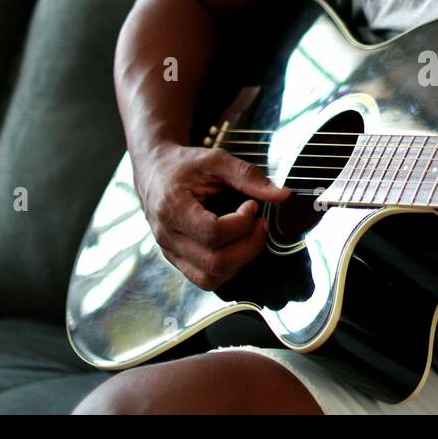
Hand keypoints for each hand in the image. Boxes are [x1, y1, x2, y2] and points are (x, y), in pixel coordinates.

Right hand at [134, 143, 290, 290]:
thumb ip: (248, 176)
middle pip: (215, 262)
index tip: (252, 206)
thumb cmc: (183, 165)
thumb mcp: (215, 160)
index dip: (242, 223)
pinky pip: (206, 278)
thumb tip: (283, 195)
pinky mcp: (177, 260)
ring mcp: (170, 252)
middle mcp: (167, 236)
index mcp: (171, 208)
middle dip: (249, 246)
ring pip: (211, 278)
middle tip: (261, 224)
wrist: (155, 171)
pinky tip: (237, 246)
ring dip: (241, 261)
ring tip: (250, 236)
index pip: (213, 233)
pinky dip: (229, 268)